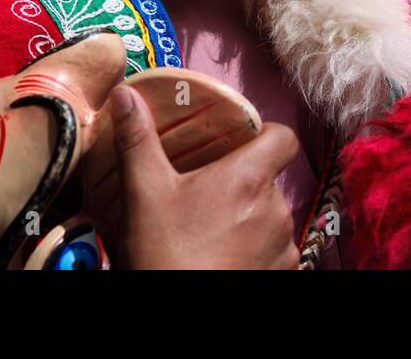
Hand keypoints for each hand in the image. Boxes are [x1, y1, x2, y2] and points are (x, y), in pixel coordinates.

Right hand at [109, 84, 299, 268]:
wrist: (181, 317)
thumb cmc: (165, 252)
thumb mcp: (144, 192)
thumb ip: (137, 139)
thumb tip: (125, 92)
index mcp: (248, 177)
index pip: (283, 137)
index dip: (264, 134)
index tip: (237, 143)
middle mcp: (276, 207)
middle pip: (270, 177)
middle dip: (243, 181)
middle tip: (205, 192)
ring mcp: (284, 245)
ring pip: (272, 213)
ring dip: (249, 216)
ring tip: (210, 228)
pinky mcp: (283, 273)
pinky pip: (275, 248)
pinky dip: (255, 248)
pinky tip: (223, 255)